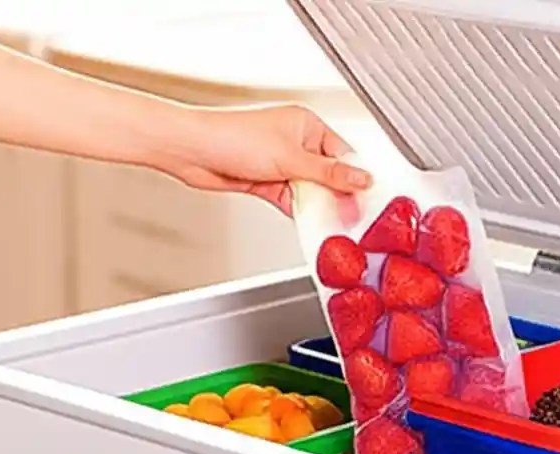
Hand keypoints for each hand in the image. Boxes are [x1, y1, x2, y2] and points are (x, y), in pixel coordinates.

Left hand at [160, 104, 372, 215]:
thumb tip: (361, 177)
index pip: (342, 154)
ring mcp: (280, 163)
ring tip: (331, 223)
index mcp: (306, 125)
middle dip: (337, 196)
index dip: (354, 177)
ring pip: (309, 190)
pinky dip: (300, 212)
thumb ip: (329, 174)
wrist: (194, 152)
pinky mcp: (266, 181)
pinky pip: (292, 200)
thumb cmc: (233, 138)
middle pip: (328, 175)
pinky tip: (309, 223)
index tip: (365, 198)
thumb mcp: (291, 158)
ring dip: (317, 206)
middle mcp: (295, 142)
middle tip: (350, 217)